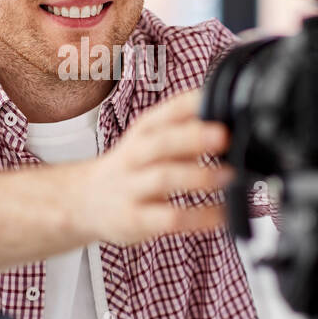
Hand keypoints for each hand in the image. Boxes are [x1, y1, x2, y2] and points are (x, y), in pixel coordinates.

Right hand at [81, 89, 234, 244]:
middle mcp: (135, 155)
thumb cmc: (130, 168)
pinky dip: (198, 217)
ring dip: (199, 176)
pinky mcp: (134, 219)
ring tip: (229, 176)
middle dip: (193, 137)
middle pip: (161, 142)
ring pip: (164, 177)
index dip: (191, 104)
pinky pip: (169, 218)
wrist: (84, 201)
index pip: (166, 111)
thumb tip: (233, 124)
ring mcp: (132, 188)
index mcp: (144, 131)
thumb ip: (185, 132)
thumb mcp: (150, 142)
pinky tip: (220, 216)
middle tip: (224, 135)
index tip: (218, 100)